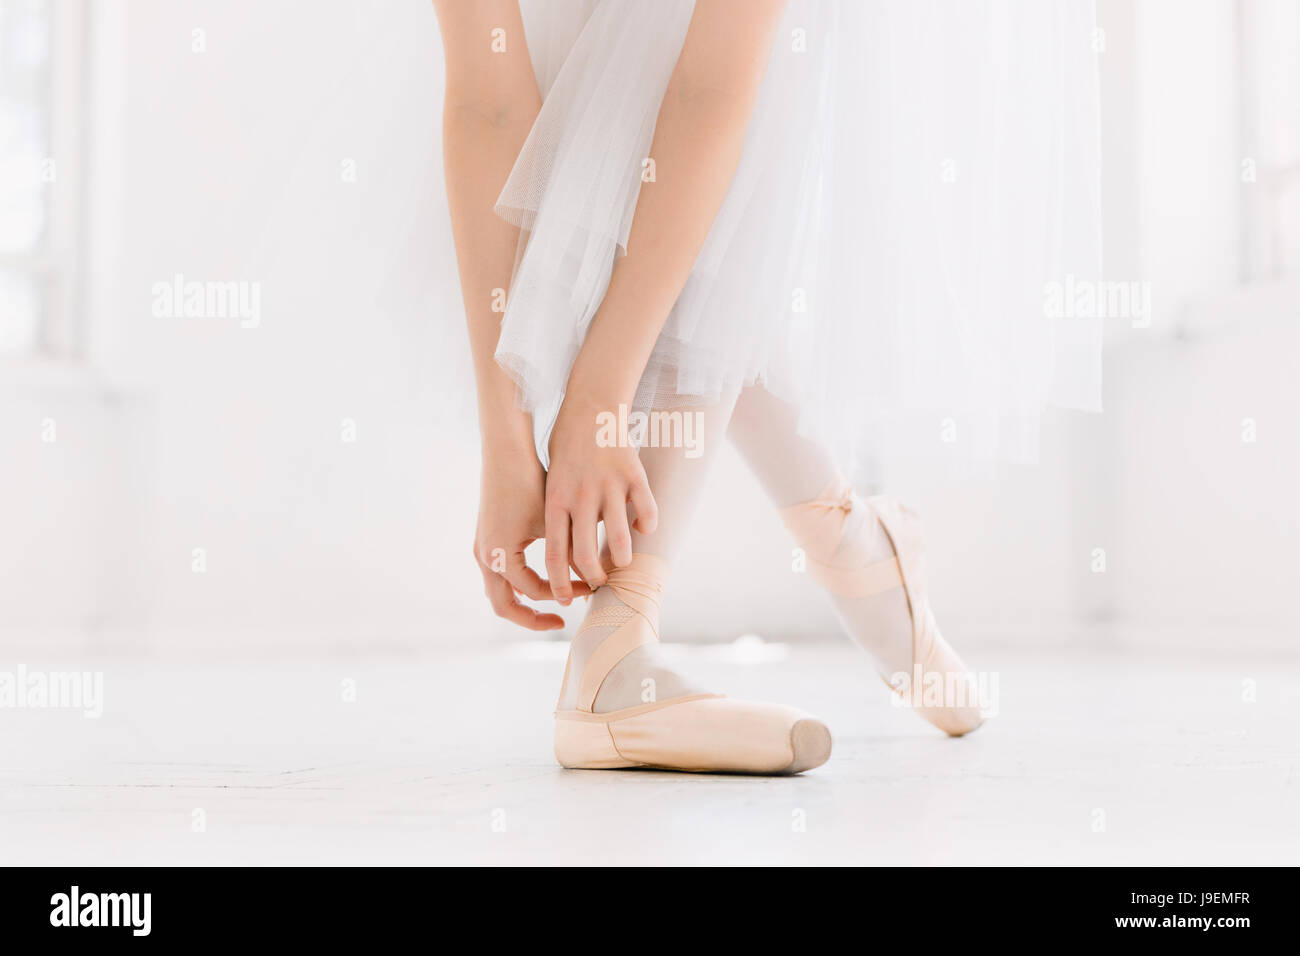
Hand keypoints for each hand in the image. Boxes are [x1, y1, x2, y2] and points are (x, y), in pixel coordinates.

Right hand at [474, 451, 589, 629]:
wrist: (505, 452)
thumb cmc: (530, 482)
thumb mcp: (553, 522)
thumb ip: (569, 554)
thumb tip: (593, 580)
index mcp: (499, 555)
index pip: (535, 590)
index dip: (565, 592)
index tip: (589, 587)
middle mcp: (483, 556)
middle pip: (505, 607)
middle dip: (533, 618)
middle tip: (560, 622)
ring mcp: (480, 548)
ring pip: (499, 592)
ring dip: (525, 600)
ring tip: (554, 600)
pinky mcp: (484, 539)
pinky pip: (498, 575)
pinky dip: (519, 583)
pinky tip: (543, 576)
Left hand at [544, 396, 658, 600]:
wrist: (590, 405)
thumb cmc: (566, 448)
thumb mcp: (552, 483)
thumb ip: (561, 517)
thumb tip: (571, 560)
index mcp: (556, 500)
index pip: (554, 555)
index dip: (559, 584)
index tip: (565, 598)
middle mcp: (581, 497)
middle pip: (586, 555)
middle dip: (594, 578)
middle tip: (600, 583)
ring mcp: (609, 486)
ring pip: (619, 539)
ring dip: (623, 558)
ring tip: (624, 563)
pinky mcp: (634, 475)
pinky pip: (647, 511)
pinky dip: (648, 525)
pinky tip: (644, 529)